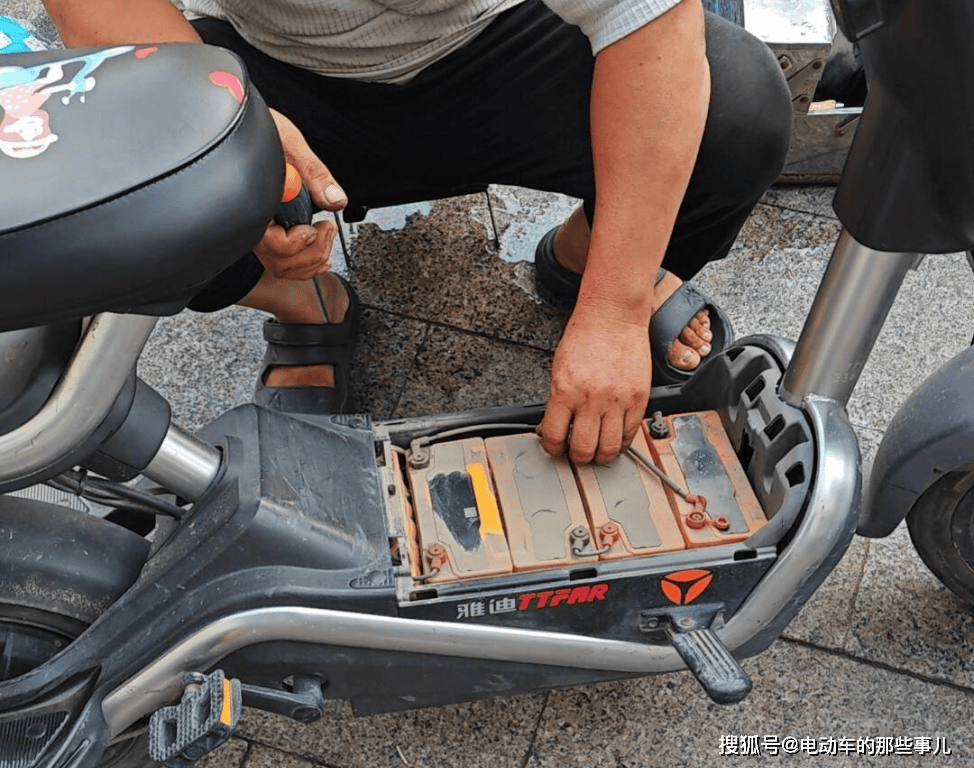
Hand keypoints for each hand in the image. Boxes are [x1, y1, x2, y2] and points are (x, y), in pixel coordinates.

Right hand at [255, 109, 347, 280]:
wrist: (244, 127)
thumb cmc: (257, 130)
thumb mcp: (288, 144)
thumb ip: (313, 173)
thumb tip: (334, 199)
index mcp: (253, 204)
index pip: (270, 245)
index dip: (296, 242)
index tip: (313, 227)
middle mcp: (253, 223)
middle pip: (280, 263)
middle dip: (312, 252)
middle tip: (327, 229)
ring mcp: (261, 231)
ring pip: (283, 268)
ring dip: (312, 260)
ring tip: (325, 234)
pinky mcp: (271, 232)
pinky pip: (285, 264)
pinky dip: (307, 264)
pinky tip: (320, 251)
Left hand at [539, 312, 651, 464]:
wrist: (613, 318)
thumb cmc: (584, 338)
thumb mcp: (558, 370)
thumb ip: (556, 401)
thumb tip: (552, 428)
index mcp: (565, 391)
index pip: (554, 436)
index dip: (553, 449)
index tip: (556, 449)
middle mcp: (591, 399)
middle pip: (584, 449)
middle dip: (578, 458)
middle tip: (577, 454)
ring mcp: (617, 400)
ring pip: (610, 448)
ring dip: (601, 456)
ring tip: (598, 451)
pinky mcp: (638, 399)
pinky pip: (631, 433)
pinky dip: (623, 443)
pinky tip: (616, 439)